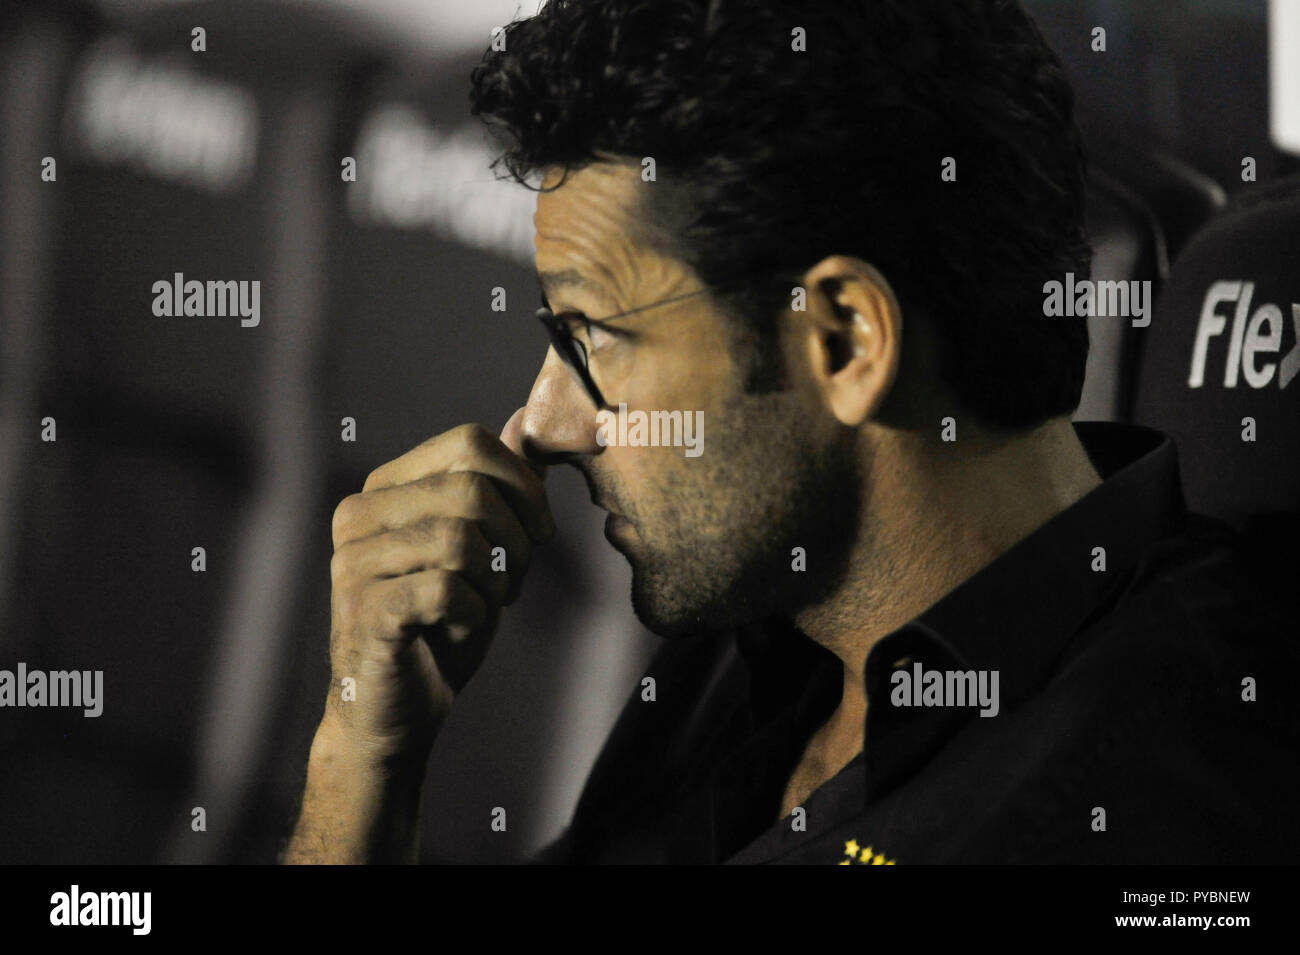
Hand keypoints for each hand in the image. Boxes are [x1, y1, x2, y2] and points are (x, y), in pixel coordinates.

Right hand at [321, 409, 551, 764]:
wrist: (399, 712)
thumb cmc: (442, 624)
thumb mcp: (485, 547)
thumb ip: (502, 484)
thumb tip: (525, 416)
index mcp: (384, 487)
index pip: (469, 441)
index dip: (524, 484)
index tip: (538, 535)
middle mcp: (358, 515)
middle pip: (471, 487)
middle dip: (517, 537)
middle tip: (514, 580)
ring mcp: (353, 563)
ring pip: (462, 539)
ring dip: (496, 581)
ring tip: (484, 606)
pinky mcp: (364, 611)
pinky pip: (448, 589)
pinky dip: (474, 614)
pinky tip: (460, 630)